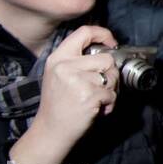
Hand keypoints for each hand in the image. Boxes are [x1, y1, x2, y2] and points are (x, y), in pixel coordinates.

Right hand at [11, 26, 119, 163]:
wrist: (51, 131)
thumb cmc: (59, 104)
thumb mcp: (59, 75)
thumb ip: (78, 61)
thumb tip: (108, 50)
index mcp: (58, 58)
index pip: (84, 32)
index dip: (103, 34)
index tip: (111, 43)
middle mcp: (65, 66)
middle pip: (106, 58)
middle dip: (111, 74)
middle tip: (102, 87)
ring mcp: (76, 80)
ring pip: (112, 77)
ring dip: (110, 90)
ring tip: (95, 99)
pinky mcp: (88, 95)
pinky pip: (112, 94)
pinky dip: (109, 103)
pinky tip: (96, 109)